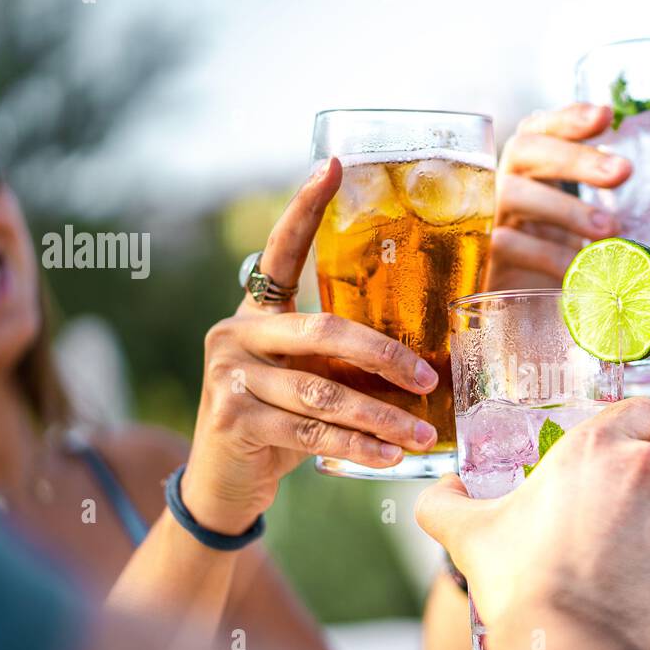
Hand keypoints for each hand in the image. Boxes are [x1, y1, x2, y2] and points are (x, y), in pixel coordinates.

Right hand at [182, 158, 439, 534]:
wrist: (220, 482)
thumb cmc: (275, 422)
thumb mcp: (300, 378)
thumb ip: (333, 359)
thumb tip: (418, 359)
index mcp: (255, 313)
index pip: (281, 252)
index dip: (305, 209)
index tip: (333, 167)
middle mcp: (235, 335)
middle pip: (324, 332)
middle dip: (385, 356)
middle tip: (429, 378)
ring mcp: (230, 377)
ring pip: (324, 392)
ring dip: (382, 415)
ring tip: (424, 432)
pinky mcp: (234, 420)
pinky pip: (313, 432)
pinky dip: (358, 447)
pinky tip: (390, 456)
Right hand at [416, 398, 649, 649]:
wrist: (573, 649)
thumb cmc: (520, 585)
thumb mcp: (467, 535)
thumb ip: (445, 502)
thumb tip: (443, 490)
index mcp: (596, 446)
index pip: (640, 412)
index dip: (631, 433)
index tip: (614, 463)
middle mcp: (649, 465)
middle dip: (638, 490)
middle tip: (605, 529)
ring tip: (624, 568)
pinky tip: (647, 589)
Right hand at [489, 103, 630, 289]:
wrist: (510, 316)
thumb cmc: (551, 266)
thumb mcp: (577, 232)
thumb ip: (602, 213)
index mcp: (525, 172)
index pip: (537, 129)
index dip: (568, 119)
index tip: (606, 116)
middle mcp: (499, 186)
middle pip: (525, 150)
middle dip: (575, 157)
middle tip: (623, 171)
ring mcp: (486, 220)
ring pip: (514, 195)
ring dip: (566, 207)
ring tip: (610, 229)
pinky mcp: (481, 258)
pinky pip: (509, 246)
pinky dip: (551, 255)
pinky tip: (582, 268)